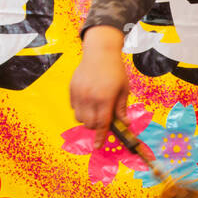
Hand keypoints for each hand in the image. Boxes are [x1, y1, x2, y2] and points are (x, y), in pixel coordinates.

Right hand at [70, 26, 129, 147]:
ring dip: (87, 119)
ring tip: (95, 109)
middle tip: (103, 118)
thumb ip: (122, 108)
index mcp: (105, 98)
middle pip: (89, 124)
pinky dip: (80, 110)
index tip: (98, 146)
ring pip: (79, 118)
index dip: (101, 137)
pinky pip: (73, 107)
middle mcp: (90, 97)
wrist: (100, 51)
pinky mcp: (72, 89)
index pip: (102, 124)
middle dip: (96, 127)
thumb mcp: (124, 89)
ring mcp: (79, 93)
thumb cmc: (115, 70)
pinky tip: (88, 100)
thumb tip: (125, 123)